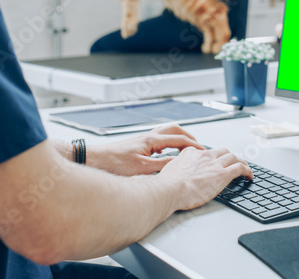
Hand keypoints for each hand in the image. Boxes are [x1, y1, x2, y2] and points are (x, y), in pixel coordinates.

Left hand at [88, 124, 204, 175]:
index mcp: (152, 140)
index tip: (204, 151)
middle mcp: (148, 137)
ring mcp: (142, 140)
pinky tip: (166, 154)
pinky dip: (168, 143)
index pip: (180, 139)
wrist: (94, 160)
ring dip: (178, 138)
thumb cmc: (114, 163)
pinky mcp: (137, 145)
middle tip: (198, 147)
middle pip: (175, 130)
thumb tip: (180, 165)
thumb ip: (163, 166)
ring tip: (186, 149)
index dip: (194, 146)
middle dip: (189, 137)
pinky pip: (158, 139)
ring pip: (166, 133)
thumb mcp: (142, 169)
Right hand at [158, 147, 252, 210]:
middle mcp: (204, 156)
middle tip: (232, 163)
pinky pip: (240, 168)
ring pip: (234, 157)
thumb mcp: (169, 170)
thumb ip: (177, 168)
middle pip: (223, 151)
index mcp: (191, 153)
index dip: (212, 157)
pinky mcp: (222, 175)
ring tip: (244, 168)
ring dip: (241, 162)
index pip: (206, 152)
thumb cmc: (167, 184)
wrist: (169, 189)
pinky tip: (249, 176)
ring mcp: (214, 164)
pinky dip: (247, 171)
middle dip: (229, 157)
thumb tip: (176, 173)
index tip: (214, 162)